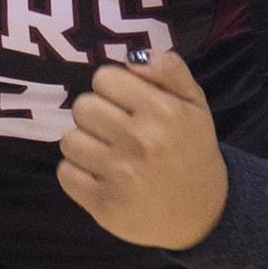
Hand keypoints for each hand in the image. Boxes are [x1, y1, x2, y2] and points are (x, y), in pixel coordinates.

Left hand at [57, 50, 228, 249]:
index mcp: (163, 111)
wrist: (202, 213)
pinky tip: (101, 176)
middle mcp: (141, 141)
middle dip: (96, 116)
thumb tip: (132, 56)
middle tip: (116, 130)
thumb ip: (168, 69)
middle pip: (82, 106)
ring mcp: (120, 176)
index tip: (125, 104)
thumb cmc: (192, 150)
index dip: (112, 88)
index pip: (104, 78)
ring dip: (85, 145)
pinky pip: (65, 173)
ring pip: (69, 140)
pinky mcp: (104, 205)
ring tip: (109, 154)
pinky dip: (78, 174)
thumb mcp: (194, 103)